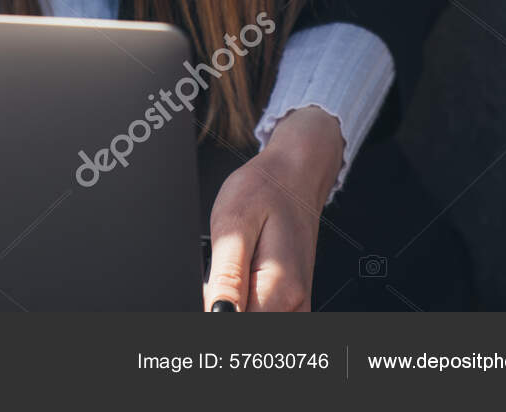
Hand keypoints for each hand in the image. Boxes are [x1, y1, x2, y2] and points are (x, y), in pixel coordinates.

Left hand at [203, 105, 343, 311]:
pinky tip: (240, 282)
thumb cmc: (266, 189)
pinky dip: (247, 306)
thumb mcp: (234, 221)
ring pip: (255, 325)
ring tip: (231, 272)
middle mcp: (295, 305)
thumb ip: (226, 276)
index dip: (214, 311)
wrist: (295, 176)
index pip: (239, 326)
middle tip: (219, 272)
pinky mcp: (293, 305)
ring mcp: (297, 307)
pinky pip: (265, 318)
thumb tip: (215, 313)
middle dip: (223, 308)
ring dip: (235, 307)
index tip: (208, 288)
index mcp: (281, 288)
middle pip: (247, 329)